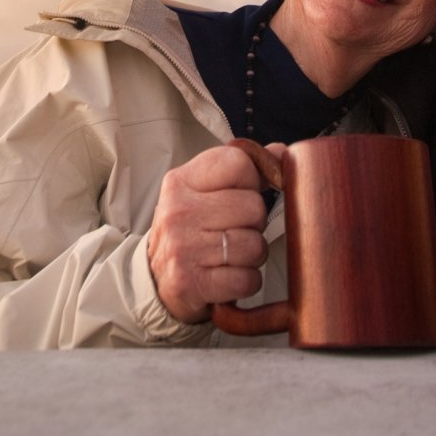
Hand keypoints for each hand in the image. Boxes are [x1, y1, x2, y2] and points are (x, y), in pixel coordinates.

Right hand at [145, 143, 280, 323]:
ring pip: (255, 245)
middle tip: (232, 231)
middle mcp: (178, 211)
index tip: (238, 195)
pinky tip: (227, 276)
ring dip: (252, 255)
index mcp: (181, 181)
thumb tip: (280, 152)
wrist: (155, 280)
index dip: (251, 182)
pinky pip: (248, 279)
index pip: (240, 163)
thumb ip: (243, 170)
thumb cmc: (190, 231)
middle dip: (254, 223)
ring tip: (230, 255)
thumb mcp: (205, 192)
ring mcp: (182, 248)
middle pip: (254, 207)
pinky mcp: (191, 283)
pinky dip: (246, 281)